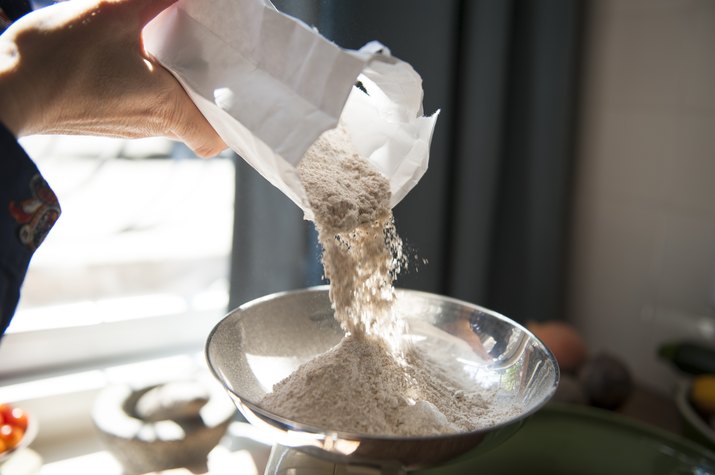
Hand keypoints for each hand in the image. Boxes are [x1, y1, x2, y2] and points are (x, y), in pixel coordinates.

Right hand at [0, 0, 225, 156]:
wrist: (4, 91)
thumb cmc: (57, 61)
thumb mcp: (111, 15)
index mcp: (167, 108)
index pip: (216, 138)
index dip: (232, 121)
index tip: (237, 92)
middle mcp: (152, 126)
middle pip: (198, 118)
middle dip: (209, 89)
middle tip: (213, 56)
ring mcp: (127, 126)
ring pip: (170, 110)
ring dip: (180, 84)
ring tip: (181, 49)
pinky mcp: (106, 119)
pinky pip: (144, 105)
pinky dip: (153, 84)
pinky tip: (143, 56)